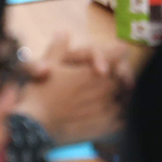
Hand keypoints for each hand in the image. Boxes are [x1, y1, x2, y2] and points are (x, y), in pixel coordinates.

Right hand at [16, 32, 132, 144]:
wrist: (35, 129)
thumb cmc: (40, 94)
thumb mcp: (47, 65)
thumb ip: (59, 47)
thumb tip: (64, 32)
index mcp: (94, 70)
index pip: (119, 54)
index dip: (117, 53)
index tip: (115, 55)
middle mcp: (104, 87)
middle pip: (125, 76)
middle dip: (121, 74)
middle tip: (116, 76)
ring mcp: (107, 108)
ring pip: (126, 96)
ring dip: (123, 94)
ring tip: (115, 96)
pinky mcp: (106, 127)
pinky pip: (123, 119)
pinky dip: (122, 115)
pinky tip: (113, 116)